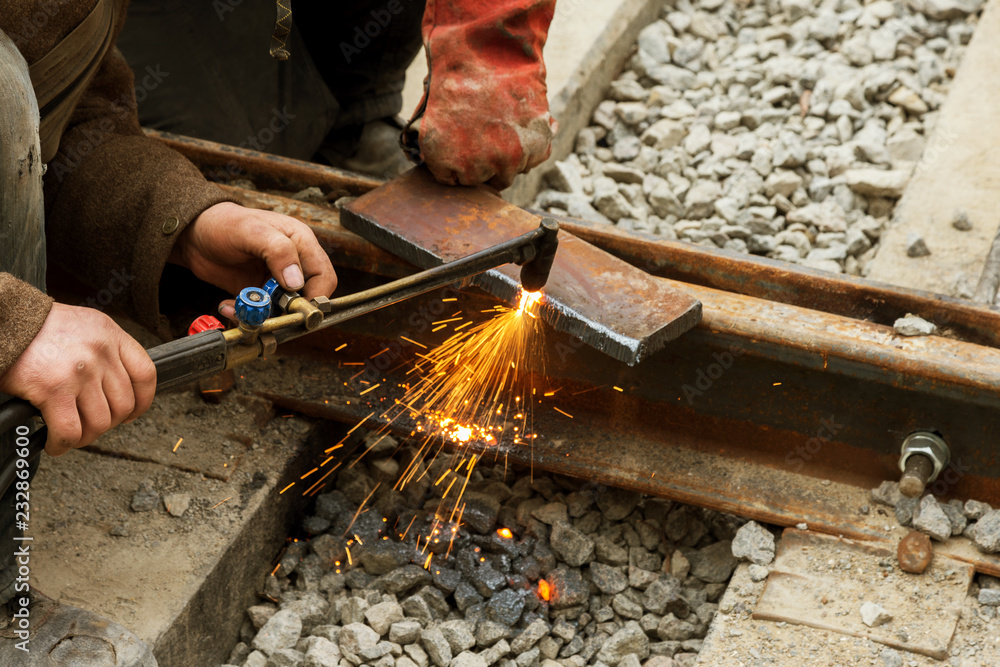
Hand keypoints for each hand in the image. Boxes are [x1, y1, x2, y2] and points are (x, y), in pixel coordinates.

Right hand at [0, 303, 155, 455]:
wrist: (5, 322)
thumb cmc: (38, 328)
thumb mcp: (85, 327)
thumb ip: (104, 352)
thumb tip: (114, 387)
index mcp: (110, 335)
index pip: (145, 375)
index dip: (143, 401)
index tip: (132, 412)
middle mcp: (100, 352)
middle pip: (123, 404)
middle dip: (108, 423)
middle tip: (91, 426)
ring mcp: (80, 372)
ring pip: (99, 422)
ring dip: (85, 437)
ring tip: (72, 435)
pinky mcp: (54, 390)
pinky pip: (70, 430)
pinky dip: (62, 444)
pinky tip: (55, 443)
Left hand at [170, 203, 336, 316]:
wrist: (193, 234)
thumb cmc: (223, 223)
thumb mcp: (251, 230)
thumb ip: (278, 251)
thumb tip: (296, 280)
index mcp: (300, 243)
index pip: (324, 275)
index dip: (316, 295)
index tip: (297, 308)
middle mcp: (292, 263)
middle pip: (307, 297)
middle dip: (288, 310)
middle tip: (267, 313)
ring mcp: (275, 280)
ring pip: (283, 310)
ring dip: (264, 315)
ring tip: (240, 307)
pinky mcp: (258, 293)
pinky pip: (262, 313)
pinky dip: (247, 315)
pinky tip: (229, 305)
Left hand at [411, 0, 556, 189]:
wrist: (488, 55)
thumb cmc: (457, 86)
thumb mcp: (429, 123)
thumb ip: (439, 157)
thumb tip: (451, 175)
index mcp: (448, 165)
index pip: (456, 182)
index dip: (459, 163)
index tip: (462, 143)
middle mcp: (481, 170)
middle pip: (488, 180)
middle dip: (485, 162)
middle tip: (484, 131)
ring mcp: (511, 161)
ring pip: (511, 171)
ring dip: (509, 155)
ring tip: (502, 124)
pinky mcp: (537, 147)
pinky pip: (534, 159)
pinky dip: (530, 145)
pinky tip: (519, 124)